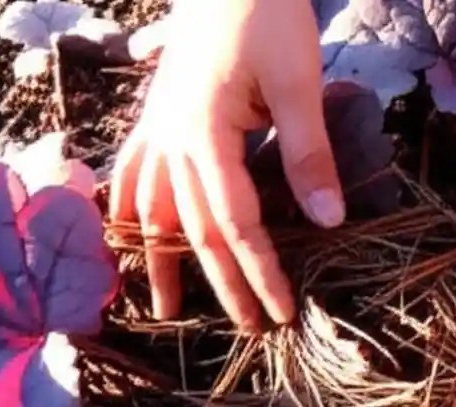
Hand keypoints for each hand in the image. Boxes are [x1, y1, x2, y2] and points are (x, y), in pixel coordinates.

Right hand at [111, 0, 343, 326]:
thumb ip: (308, 154)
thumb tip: (328, 221)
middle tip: (247, 327)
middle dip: (221, 283)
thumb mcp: (298, 81)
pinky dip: (127, 210)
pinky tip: (127, 235)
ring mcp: (156, 127)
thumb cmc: (267, 14)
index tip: (281, 311)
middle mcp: (171, 139)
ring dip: (160, 260)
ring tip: (166, 307)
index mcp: (204, 134)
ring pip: (150, 208)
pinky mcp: (155, 114)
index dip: (260, 272)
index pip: (236, 223)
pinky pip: (132, 173)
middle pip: (196, 227)